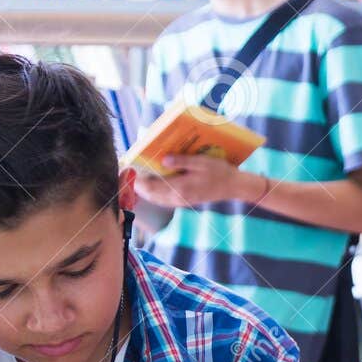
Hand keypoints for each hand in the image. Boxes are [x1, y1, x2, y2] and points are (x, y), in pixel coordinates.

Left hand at [132, 155, 258, 208]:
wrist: (234, 187)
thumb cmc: (220, 172)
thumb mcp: (202, 162)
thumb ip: (182, 161)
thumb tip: (163, 160)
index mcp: (180, 187)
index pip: (151, 186)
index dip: (137, 178)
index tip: (128, 168)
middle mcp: (178, 197)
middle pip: (149, 194)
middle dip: (137, 185)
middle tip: (128, 172)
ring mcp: (181, 201)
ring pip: (155, 199)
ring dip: (145, 190)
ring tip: (137, 178)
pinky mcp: (184, 202)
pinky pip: (163, 200)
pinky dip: (154, 193)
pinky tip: (152, 185)